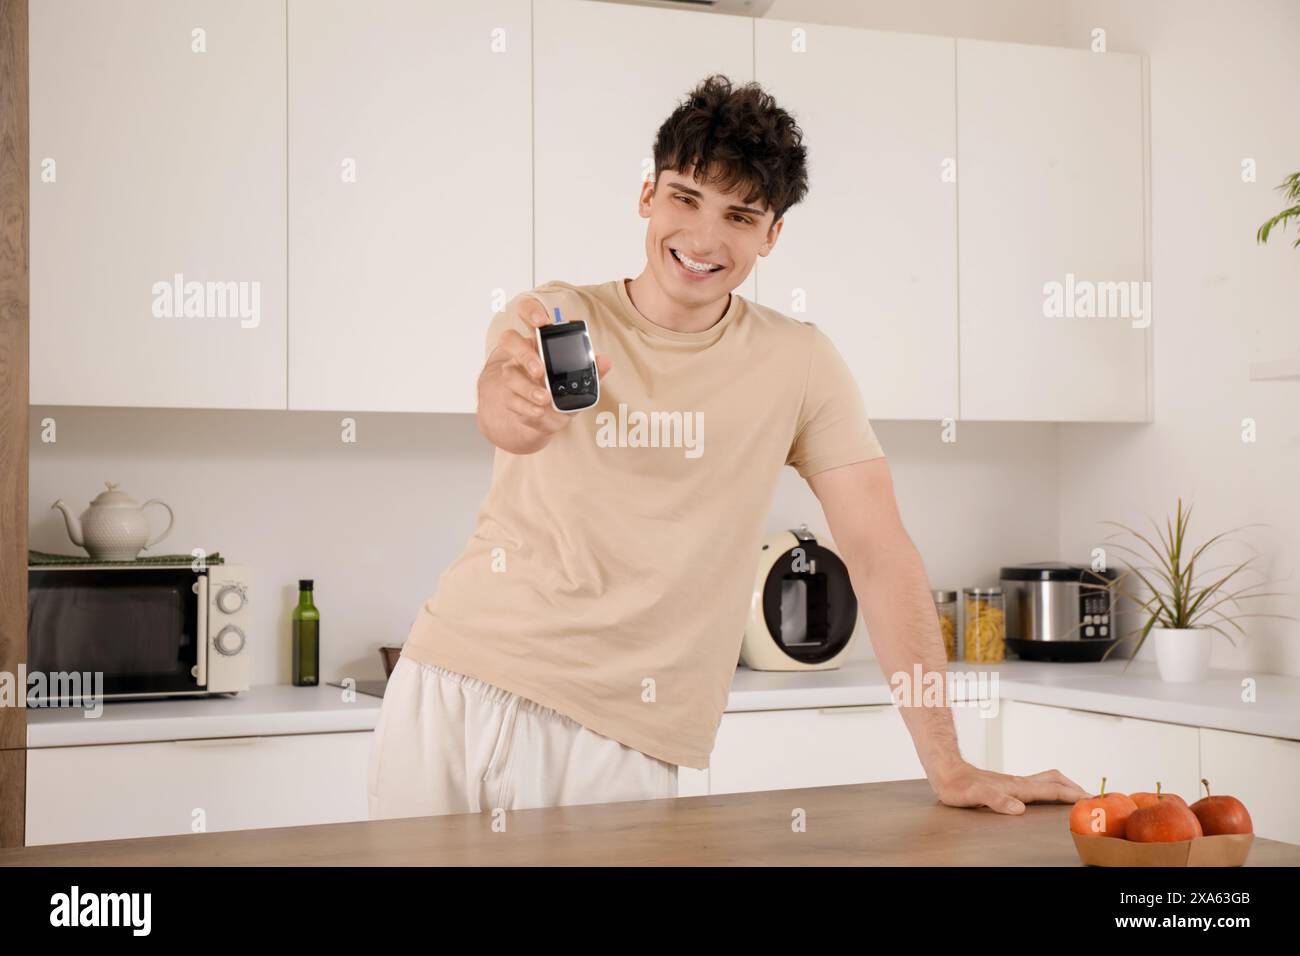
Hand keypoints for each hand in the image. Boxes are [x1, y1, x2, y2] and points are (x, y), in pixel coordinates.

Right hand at [477, 297, 612, 453]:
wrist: (545, 419)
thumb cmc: (561, 391)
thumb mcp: (579, 383)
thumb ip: (592, 371)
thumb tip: (604, 360)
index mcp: (541, 341)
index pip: (528, 314)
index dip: (530, 312)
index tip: (541, 321)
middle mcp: (522, 353)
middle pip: (509, 339)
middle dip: (524, 354)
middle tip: (540, 371)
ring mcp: (513, 374)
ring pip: (509, 372)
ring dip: (527, 387)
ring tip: (544, 399)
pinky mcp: (509, 395)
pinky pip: (511, 397)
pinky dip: (526, 406)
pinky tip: (538, 411)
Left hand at [928, 761, 1089, 814]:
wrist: (947, 773)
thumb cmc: (959, 786)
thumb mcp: (975, 796)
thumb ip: (996, 800)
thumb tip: (1019, 808)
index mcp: (1017, 787)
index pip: (1052, 790)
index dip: (1073, 794)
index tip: (1092, 799)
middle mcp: (1019, 783)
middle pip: (1055, 781)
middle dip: (1075, 788)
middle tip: (1094, 797)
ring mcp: (1015, 783)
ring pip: (1047, 780)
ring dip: (1065, 787)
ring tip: (1079, 796)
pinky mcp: (1009, 785)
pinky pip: (1037, 785)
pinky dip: (1051, 789)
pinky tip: (1049, 796)